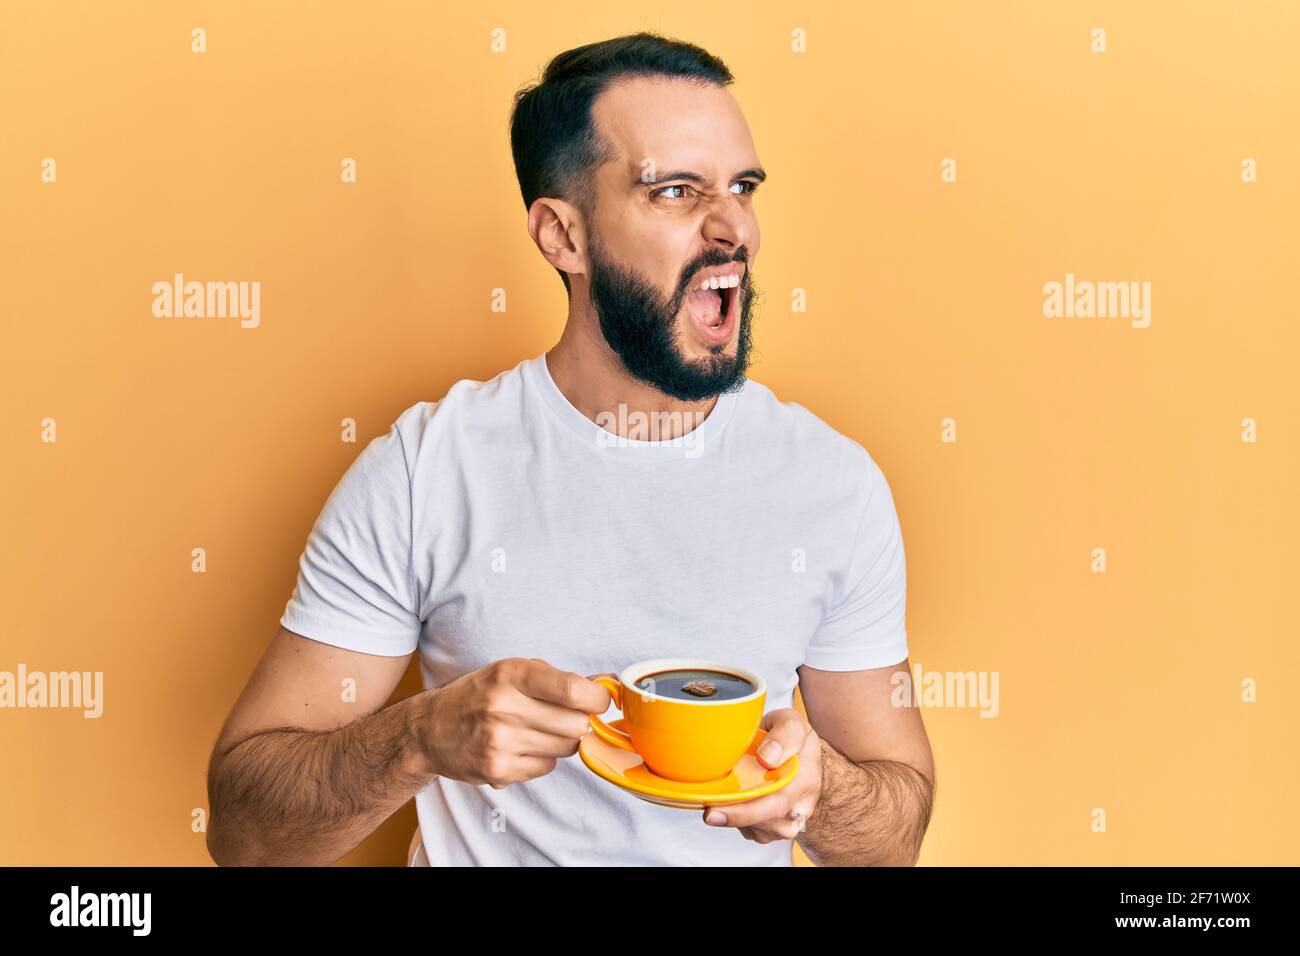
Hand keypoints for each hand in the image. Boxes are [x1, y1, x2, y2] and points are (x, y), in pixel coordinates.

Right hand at [419, 657, 609, 788]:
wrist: (430, 729)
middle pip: (575, 724)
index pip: (572, 691)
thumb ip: (558, 678)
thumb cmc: (480, 694)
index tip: (601, 700)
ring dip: (563, 739)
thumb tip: (608, 684)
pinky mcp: (498, 771)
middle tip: (569, 716)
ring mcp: (500, 743)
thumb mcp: (512, 671)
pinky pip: (547, 766)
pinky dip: (544, 757)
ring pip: (566, 748)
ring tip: (541, 729)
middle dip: (581, 720)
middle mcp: (504, 707)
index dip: (597, 698)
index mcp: (511, 675)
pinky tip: (523, 745)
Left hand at [701, 708, 822, 841]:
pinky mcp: (771, 830)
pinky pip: (749, 830)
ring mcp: (785, 822)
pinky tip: (736, 798)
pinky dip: (736, 817)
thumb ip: (784, 734)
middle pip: (763, 821)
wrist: (807, 764)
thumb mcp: (793, 724)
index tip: (718, 810)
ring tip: (726, 791)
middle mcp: (797, 806)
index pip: (776, 802)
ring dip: (734, 814)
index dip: (746, 811)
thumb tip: (767, 757)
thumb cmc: (796, 744)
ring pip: (753, 827)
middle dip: (733, 818)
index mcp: (805, 779)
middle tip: (709, 813)